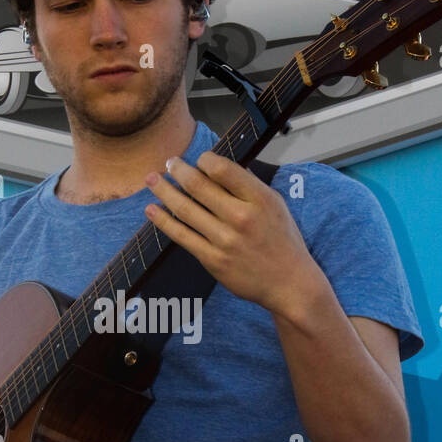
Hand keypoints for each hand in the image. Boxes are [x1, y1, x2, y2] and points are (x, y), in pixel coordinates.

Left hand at [144, 150, 314, 313]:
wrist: (289, 282)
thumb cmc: (282, 240)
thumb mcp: (275, 205)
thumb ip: (249, 186)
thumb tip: (219, 167)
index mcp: (259, 199)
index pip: (223, 169)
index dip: (204, 160)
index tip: (198, 159)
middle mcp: (241, 218)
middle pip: (199, 186)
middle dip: (178, 170)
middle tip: (169, 162)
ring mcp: (225, 240)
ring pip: (185, 209)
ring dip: (163, 191)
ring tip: (152, 180)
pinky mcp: (213, 260)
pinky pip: (182, 236)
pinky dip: (163, 221)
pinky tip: (152, 210)